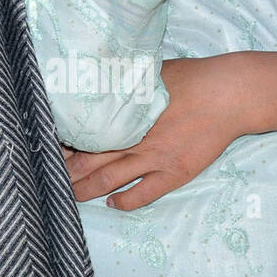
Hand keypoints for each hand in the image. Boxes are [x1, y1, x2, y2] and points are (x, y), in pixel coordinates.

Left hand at [65, 55, 250, 209]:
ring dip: (88, 189)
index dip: (65, 143)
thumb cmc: (188, 77)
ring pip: (110, 179)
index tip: (50, 148)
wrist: (226, 95)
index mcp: (124, 113)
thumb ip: (123, 83)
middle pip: (90, 159)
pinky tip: (112, 203)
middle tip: (50, 177)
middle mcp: (134, 138)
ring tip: (71, 195)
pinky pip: (144, 193)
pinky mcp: (174, 172)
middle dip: (68, 171)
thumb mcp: (146, 73)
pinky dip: (125, 201)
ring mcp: (154, 158)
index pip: (83, 133)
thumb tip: (100, 76)